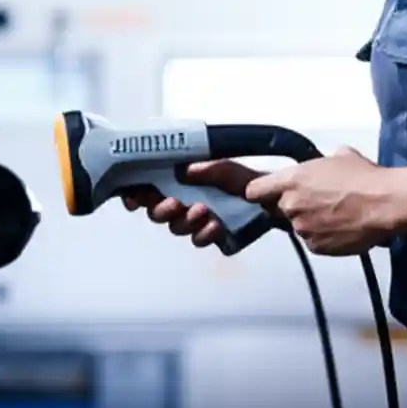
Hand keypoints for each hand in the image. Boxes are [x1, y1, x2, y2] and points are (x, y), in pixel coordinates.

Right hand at [122, 159, 263, 249]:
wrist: (270, 202)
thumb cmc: (245, 181)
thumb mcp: (225, 167)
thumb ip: (205, 168)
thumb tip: (183, 170)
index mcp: (180, 181)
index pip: (147, 189)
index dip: (136, 195)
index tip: (135, 198)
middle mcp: (184, 201)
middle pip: (155, 212)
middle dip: (161, 209)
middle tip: (174, 203)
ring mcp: (195, 221)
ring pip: (176, 227)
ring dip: (186, 220)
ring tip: (203, 211)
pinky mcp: (209, 236)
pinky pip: (197, 240)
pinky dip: (204, 233)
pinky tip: (215, 225)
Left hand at [245, 146, 394, 254]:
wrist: (384, 204)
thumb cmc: (364, 177)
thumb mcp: (339, 156)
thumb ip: (320, 164)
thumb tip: (327, 165)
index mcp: (290, 180)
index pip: (253, 191)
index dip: (261, 192)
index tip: (266, 194)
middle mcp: (290, 204)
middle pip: (280, 209)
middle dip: (295, 206)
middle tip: (318, 202)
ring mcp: (301, 228)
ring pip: (298, 226)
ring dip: (311, 222)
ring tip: (336, 215)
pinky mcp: (316, 247)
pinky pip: (313, 242)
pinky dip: (324, 237)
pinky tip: (342, 229)